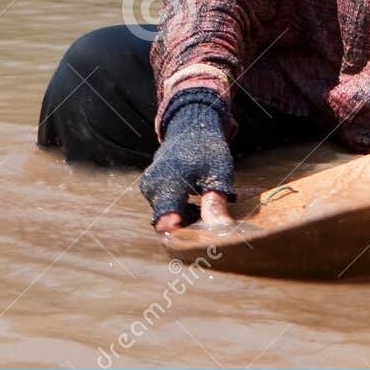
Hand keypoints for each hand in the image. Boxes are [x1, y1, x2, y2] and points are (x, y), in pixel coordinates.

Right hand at [138, 90, 236, 232]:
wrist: (191, 129)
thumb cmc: (208, 151)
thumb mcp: (218, 176)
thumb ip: (215, 203)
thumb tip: (220, 229)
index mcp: (169, 181)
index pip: (165, 218)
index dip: (178, 234)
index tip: (194, 240)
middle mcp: (153, 185)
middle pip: (168, 220)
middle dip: (188, 224)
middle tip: (207, 213)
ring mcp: (148, 187)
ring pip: (166, 215)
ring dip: (184, 216)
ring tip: (201, 200)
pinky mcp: (149, 188)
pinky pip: (163, 207)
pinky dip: (178, 209)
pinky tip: (192, 199)